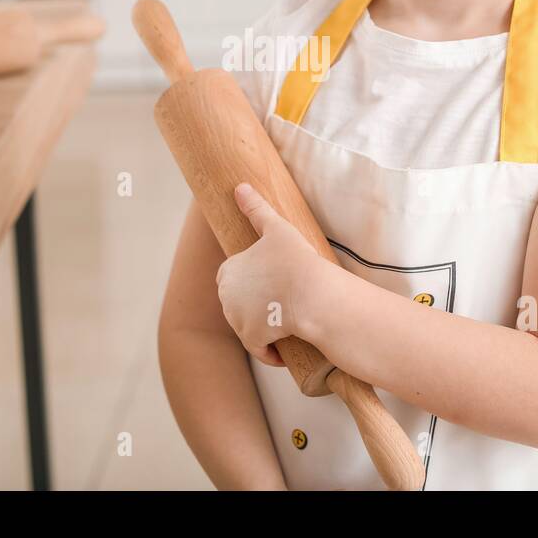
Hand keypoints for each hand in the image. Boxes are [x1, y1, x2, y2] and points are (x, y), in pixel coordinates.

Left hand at [216, 182, 323, 367]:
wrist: (311, 296)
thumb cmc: (296, 260)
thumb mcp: (277, 228)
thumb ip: (256, 209)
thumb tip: (239, 187)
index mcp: (228, 271)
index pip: (231, 276)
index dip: (250, 278)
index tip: (269, 279)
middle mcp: (225, 298)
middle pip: (238, 302)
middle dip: (253, 303)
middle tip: (279, 300)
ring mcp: (237, 320)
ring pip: (248, 324)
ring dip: (261, 325)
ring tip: (284, 320)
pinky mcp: (252, 340)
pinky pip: (259, 348)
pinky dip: (269, 350)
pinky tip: (283, 349)